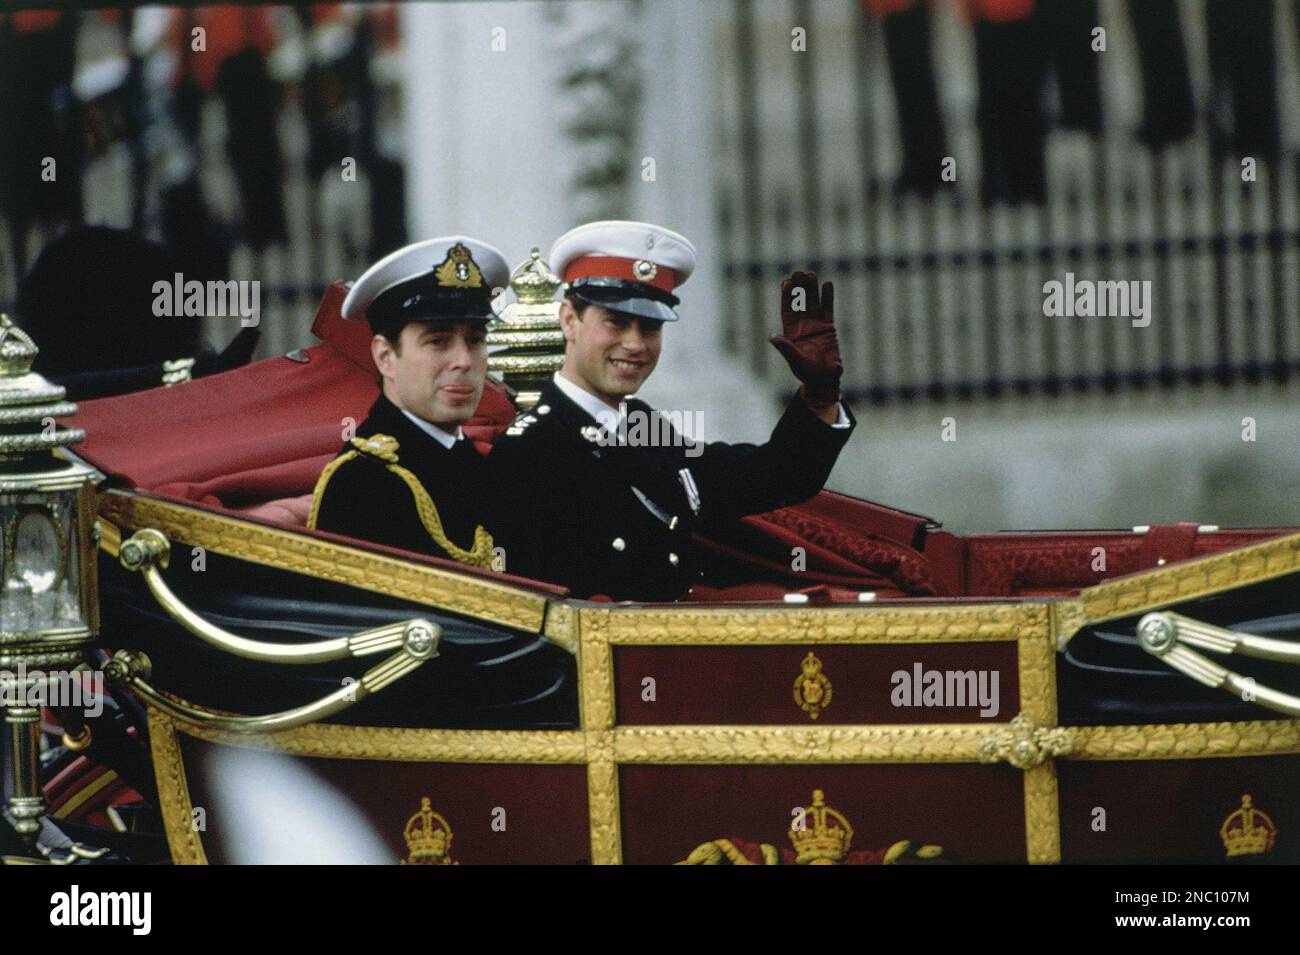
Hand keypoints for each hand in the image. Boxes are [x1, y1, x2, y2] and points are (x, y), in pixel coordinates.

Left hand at [768, 271, 842, 408]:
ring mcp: (815, 324)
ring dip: (812, 289)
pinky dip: (828, 297)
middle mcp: (802, 325)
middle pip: (800, 302)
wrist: (825, 378)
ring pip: (813, 302)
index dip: (786, 296)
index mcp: (790, 332)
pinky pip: (828, 309)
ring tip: (811, 274)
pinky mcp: (828, 327)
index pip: (787, 310)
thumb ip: (785, 348)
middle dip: (799, 288)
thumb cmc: (807, 372)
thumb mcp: (794, 360)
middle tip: (798, 272)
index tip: (786, 282)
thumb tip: (772, 337)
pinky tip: (827, 284)